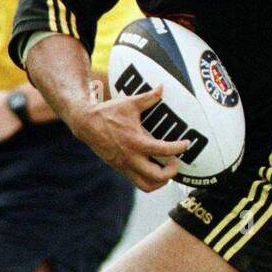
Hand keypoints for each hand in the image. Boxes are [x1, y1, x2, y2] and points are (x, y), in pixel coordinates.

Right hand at [70, 84, 190, 191]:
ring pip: (147, 185)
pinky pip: (139, 182)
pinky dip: (150, 180)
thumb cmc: (108, 113)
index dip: (179, 148)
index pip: (163, 150)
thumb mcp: (129, 103)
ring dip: (161, 181)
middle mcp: (130, 158)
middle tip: (176, 161)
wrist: (85, 124)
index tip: (186, 143)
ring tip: (167, 169)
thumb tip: (162, 86)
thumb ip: (148, 97)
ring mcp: (124, 166)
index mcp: (135, 142)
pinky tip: (155, 168)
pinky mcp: (121, 169)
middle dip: (171, 171)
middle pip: (157, 176)